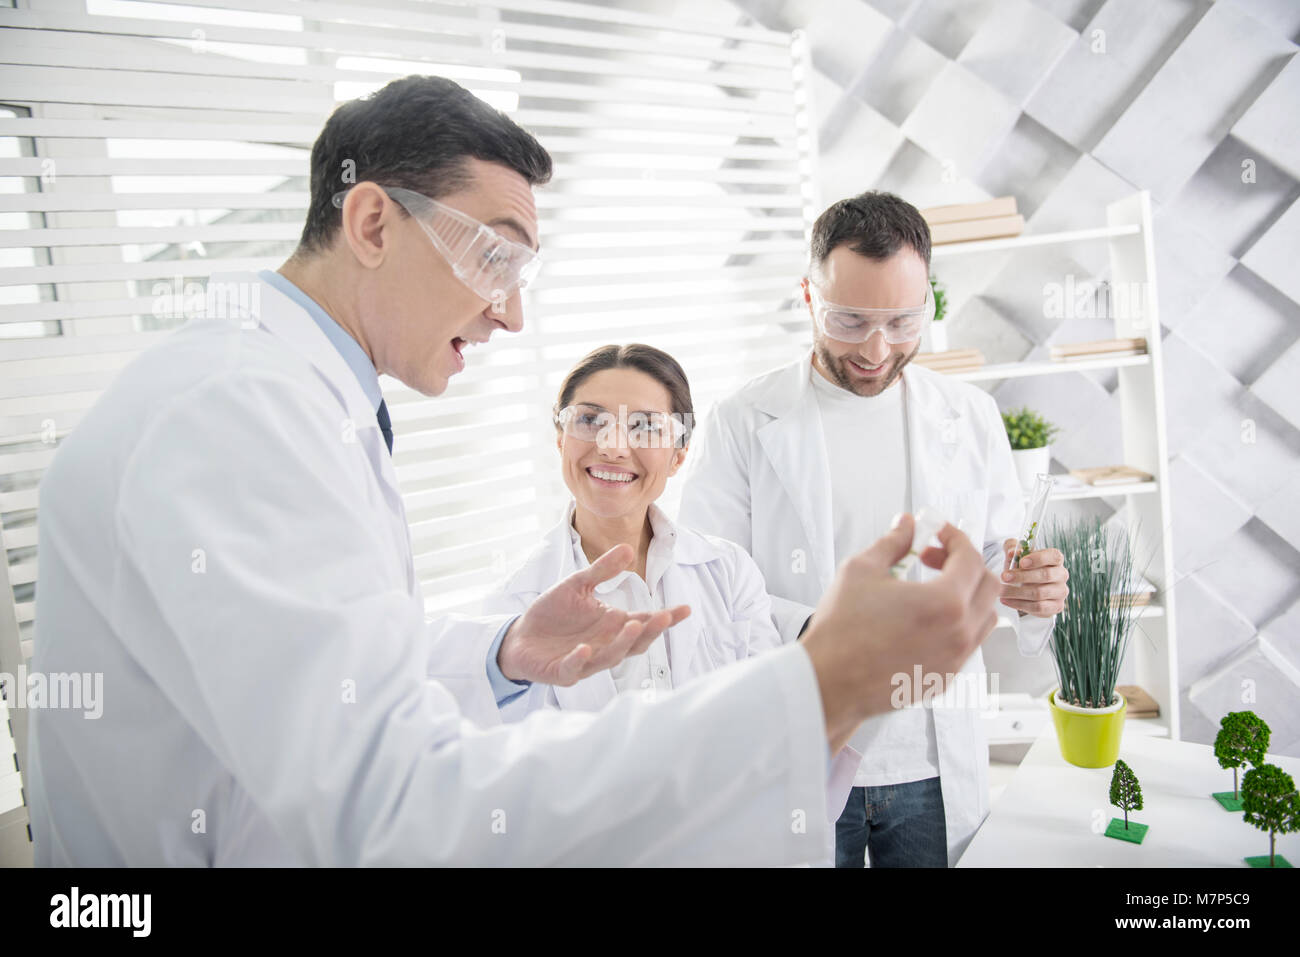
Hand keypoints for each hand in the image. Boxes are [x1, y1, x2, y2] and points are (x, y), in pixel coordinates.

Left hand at [498, 543, 690, 685]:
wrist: (519, 636)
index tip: (686, 608)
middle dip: (650, 632)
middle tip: (664, 617)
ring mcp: (585, 661)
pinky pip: (572, 668)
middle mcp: (604, 645)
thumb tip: (628, 548)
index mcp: (612, 626)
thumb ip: (603, 571)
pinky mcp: (561, 672)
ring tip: (632, 627)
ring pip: (609, 658)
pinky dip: (579, 660)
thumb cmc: (553, 613)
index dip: (665, 618)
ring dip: (621, 644)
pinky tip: (585, 648)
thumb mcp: (578, 585)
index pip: (644, 622)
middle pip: (634, 643)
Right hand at [801, 516, 1000, 752]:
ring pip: (984, 618)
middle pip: (989, 586)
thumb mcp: (862, 570)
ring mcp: (955, 659)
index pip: (971, 558)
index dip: (954, 538)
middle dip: (965, 564)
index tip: (938, 534)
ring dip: (967, 596)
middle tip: (932, 559)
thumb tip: (906, 526)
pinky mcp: (945, 678)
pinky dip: (956, 625)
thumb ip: (893, 543)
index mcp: (945, 602)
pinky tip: (923, 620)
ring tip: (931, 590)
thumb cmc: (842, 630)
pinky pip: (967, 644)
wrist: (829, 681)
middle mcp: (959, 633)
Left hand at [999, 539, 1067, 616]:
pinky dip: (1019, 604)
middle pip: (1046, 575)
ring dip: (1017, 592)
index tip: (1021, 562)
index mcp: (1055, 559)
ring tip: (1001, 591)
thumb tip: (1012, 553)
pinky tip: (1006, 600)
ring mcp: (1060, 592)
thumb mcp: (1016, 555)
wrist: (1025, 588)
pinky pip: (1038, 607)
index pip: (1054, 556)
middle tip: (1004, 577)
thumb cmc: (1022, 568)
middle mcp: (1061, 575)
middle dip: (1022, 576)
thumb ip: (1012, 548)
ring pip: (1040, 593)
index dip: (1039, 559)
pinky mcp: (1056, 606)